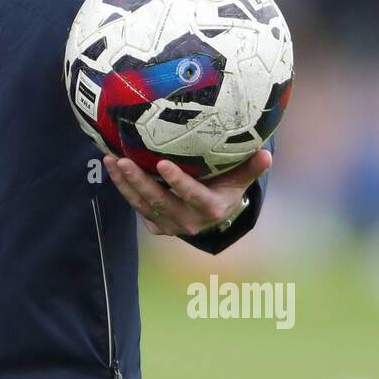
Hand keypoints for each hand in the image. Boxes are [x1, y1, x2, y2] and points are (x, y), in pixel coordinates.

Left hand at [103, 148, 271, 236]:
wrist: (214, 215)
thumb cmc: (227, 188)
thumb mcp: (240, 179)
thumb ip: (251, 167)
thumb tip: (267, 153)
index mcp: (210, 209)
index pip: (192, 195)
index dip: (177, 181)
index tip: (162, 164)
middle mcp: (188, 221)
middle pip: (159, 201)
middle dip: (139, 181)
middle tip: (123, 159)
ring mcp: (169, 225)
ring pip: (142, 204)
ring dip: (124, 183)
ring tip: (111, 159)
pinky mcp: (156, 225)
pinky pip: (137, 206)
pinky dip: (123, 188)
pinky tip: (113, 168)